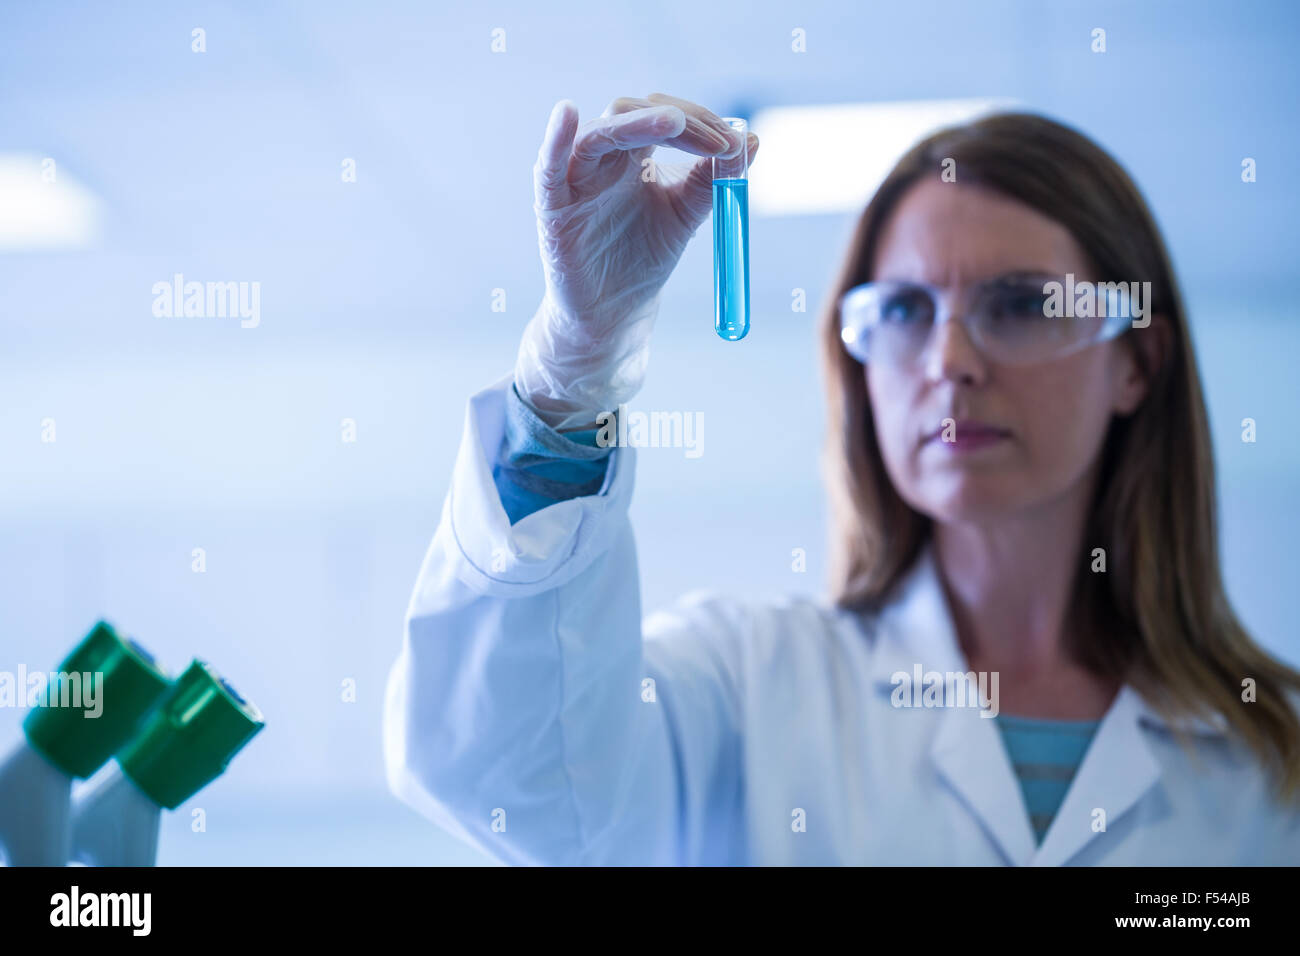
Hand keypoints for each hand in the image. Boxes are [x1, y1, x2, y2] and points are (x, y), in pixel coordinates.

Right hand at [515, 93, 759, 429]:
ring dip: (638, 124)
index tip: (737, 144)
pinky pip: (548, 170)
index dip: (700, 122)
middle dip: (680, 121)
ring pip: (598, 135)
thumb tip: (752, 141)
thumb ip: (712, 179)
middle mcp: (601, 158)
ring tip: (676, 123)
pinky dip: (554, 141)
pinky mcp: (553, 211)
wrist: (616, 313)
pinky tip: (565, 114)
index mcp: (632, 153)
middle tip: (719, 143)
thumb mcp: (686, 214)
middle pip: (632, 113)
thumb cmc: (644, 259)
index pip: (663, 116)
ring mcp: (574, 180)